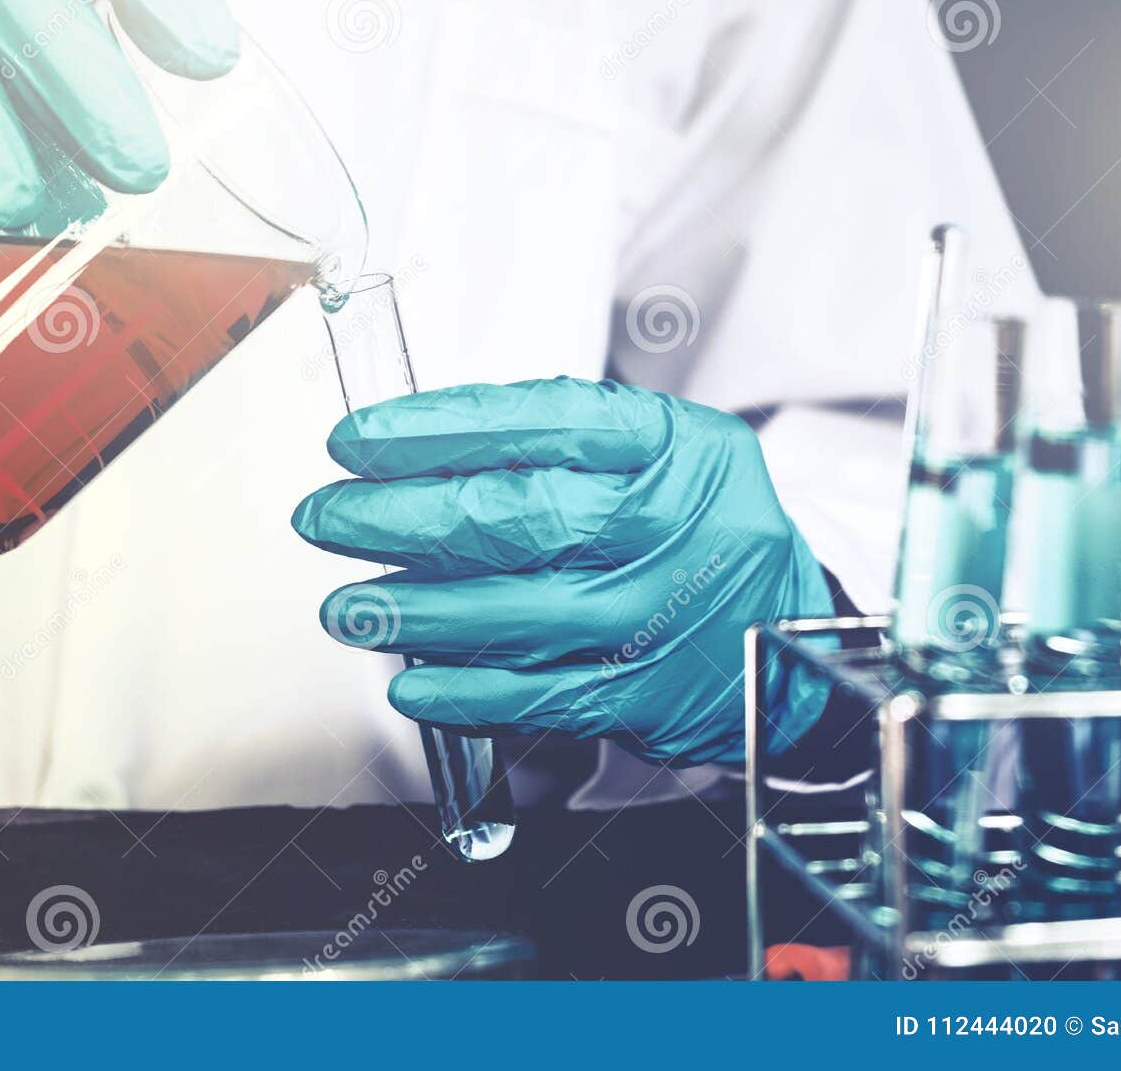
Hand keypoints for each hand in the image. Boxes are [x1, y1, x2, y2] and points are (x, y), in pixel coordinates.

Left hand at [292, 378, 835, 765]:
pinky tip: (411, 684)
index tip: (361, 439)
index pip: (545, 422)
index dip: (439, 429)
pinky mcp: (647, 696)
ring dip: (414, 614)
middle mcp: (674, 527)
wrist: (795, 633)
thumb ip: (561, 440)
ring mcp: (660, 617)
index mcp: (676, 447)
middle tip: (326, 518)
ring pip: (518, 614)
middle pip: (520, 517)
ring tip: (347, 607)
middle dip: (400, 518)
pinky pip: (541, 698)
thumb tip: (417, 449)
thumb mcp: (665, 451)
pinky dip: (467, 695)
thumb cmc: (701, 528)